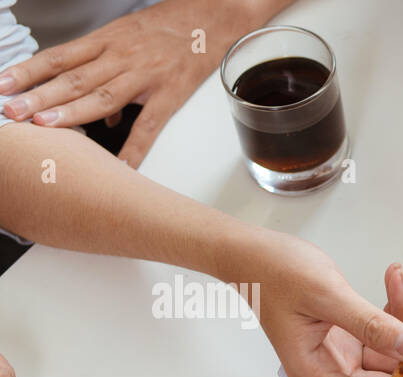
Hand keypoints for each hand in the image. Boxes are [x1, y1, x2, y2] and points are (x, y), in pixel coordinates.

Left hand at [0, 0, 283, 167]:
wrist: (212, 16)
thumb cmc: (172, 27)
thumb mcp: (132, 36)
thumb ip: (109, 68)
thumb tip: (101, 113)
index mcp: (107, 41)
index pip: (58, 57)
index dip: (28, 72)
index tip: (3, 85)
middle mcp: (120, 56)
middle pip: (72, 78)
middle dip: (39, 94)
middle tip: (12, 110)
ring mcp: (145, 76)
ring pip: (100, 95)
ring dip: (71, 111)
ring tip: (44, 125)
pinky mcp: (170, 93)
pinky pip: (148, 125)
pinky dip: (133, 148)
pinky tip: (120, 166)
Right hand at [234, 235, 402, 376]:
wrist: (252, 250)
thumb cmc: (274, 272)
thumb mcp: (328, 296)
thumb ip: (372, 325)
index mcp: (315, 371)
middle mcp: (329, 368)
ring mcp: (340, 352)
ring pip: (388, 352)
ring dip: (402, 322)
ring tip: (399, 282)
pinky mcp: (348, 334)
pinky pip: (381, 332)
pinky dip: (391, 310)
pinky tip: (394, 280)